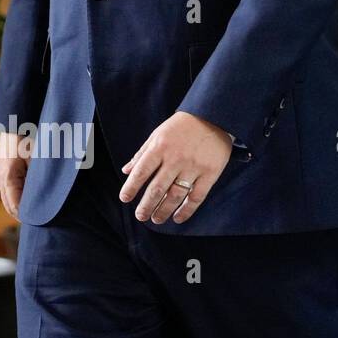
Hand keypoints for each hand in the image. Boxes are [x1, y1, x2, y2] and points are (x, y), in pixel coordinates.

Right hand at [0, 128, 30, 220]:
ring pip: (7, 200)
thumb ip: (39, 181)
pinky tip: (28, 202)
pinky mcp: (1, 173)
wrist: (16, 123)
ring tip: (34, 216)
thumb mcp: (37, 160)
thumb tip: (45, 200)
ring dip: (19, 208)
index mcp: (8, 177)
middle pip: (9, 206)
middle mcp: (0, 178)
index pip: (15, 205)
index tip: (38, 223)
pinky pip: (7, 192)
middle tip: (38, 224)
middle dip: (22, 216)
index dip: (25, 216)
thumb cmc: (28, 139)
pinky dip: (17, 200)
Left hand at [118, 110, 232, 223]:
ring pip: (175, 195)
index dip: (131, 187)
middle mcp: (175, 159)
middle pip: (157, 188)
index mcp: (159, 148)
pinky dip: (187, 210)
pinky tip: (178, 218)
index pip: (141, 171)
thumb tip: (126, 171)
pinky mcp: (210, 174)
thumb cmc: (181, 126)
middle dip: (146, 205)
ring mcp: (193, 167)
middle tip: (140, 216)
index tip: (125, 199)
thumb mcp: (157, 135)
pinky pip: (197, 197)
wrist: (212, 117)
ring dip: (164, 210)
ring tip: (156, 219)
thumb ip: (142, 154)